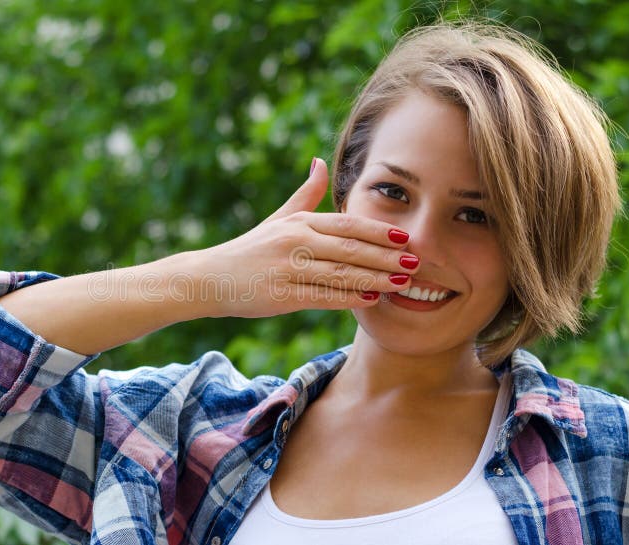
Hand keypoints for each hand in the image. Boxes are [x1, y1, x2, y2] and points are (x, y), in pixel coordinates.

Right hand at [194, 158, 418, 317]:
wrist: (210, 277)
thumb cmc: (249, 249)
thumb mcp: (278, 218)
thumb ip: (305, 194)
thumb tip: (320, 163)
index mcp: (299, 223)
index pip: (347, 224)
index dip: (379, 231)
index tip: (407, 237)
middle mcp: (295, 242)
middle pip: (350, 247)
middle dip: (387, 256)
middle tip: (417, 262)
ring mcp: (287, 268)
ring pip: (341, 272)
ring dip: (375, 277)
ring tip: (402, 281)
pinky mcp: (280, 295)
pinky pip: (322, 296)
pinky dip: (348, 297)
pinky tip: (370, 298)